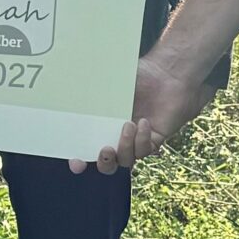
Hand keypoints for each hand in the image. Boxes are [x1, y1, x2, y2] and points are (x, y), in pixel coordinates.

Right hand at [72, 50, 211, 176]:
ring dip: (125, 146)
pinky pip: (145, 150)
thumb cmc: (139, 75)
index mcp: (103, 125)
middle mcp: (118, 136)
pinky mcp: (154, 140)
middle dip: (104, 163)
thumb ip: (93, 92)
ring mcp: (136, 141)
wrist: (167, 73)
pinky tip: (143, 122)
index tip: (76, 162)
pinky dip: (142, 139)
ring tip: (128, 124)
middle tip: (105, 150)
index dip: (80, 160)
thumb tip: (71, 90)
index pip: (88, 149)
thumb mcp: (112, 84)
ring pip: (126, 160)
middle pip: (107, 164)